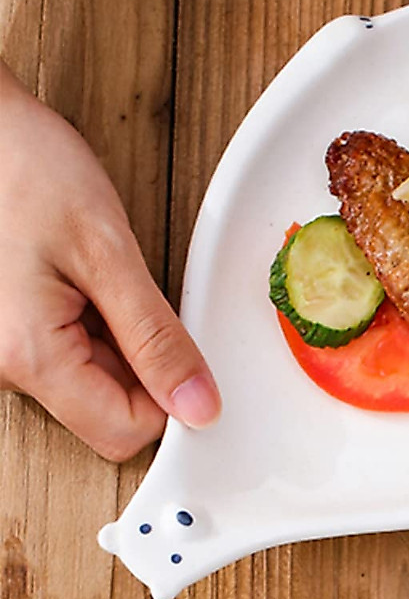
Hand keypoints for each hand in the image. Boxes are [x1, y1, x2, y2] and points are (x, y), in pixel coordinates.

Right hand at [0, 63, 220, 461]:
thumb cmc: (20, 166)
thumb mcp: (107, 252)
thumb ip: (157, 339)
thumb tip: (198, 406)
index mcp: (27, 356)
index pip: (124, 432)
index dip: (169, 402)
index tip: (187, 361)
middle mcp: (1, 367)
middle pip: (105, 413)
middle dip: (140, 369)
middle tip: (130, 299)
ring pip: (88, 386)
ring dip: (112, 344)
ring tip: (93, 280)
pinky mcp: (2, 335)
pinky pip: (63, 358)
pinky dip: (87, 329)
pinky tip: (76, 283)